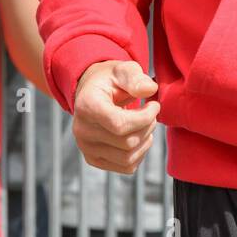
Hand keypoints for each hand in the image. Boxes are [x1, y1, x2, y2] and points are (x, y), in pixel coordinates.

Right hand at [72, 59, 159, 173]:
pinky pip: (125, 167)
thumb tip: (150, 90)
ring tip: (146, 125)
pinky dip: (139, 154)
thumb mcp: (122, 70)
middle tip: (152, 114)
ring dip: (145, 142)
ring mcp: (86, 147)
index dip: (144, 118)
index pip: (119, 124)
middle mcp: (82, 130)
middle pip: (126, 142)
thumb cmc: (109, 80)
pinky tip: (139, 137)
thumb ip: (135, 78)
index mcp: (87, 105)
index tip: (154, 106)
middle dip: (148, 128)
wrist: (91, 92)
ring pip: (127, 158)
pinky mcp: (93, 159)